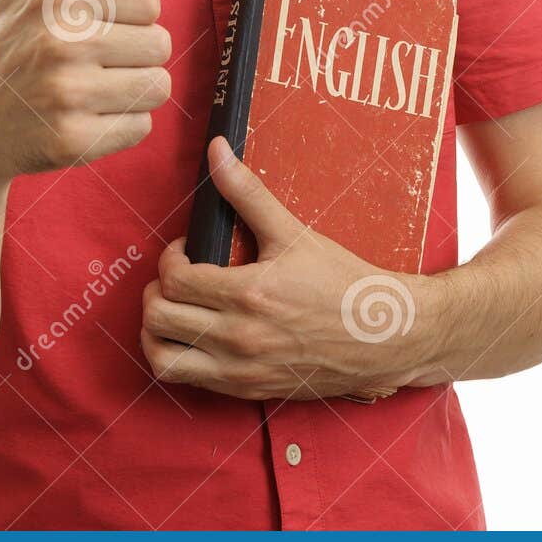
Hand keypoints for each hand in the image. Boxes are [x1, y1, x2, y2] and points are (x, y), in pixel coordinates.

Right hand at [0, 0, 171, 180]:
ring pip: (157, 86)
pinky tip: (80, 118)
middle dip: (131, 53)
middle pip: (160, 45)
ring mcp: (66, 95)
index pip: (151, 1)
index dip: (126, 13)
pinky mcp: (73, 142)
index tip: (86, 22)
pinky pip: (140, 127)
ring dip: (130, 90)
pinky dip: (118, 127)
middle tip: (87, 60)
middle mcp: (60, 41)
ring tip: (87, 87)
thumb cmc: (8, 32)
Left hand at [140, 137, 428, 400]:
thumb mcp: (293, 232)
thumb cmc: (342, 282)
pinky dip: (180, 357)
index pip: (173, 278)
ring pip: (163, 360)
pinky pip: (190, 382)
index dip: (170, 257)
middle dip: (157, 291)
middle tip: (178, 278)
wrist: (384, 336)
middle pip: (157, 319)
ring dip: (157, 332)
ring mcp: (241, 370)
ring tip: (176, 310)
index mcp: (246, 294)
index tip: (187, 251)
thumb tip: (217, 150)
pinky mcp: (247, 390)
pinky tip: (198, 335)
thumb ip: (247, 191)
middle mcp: (238, 337)